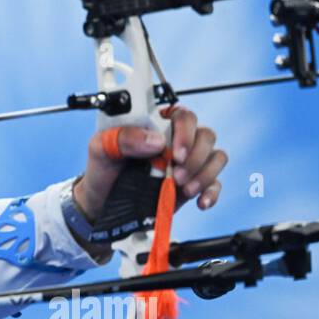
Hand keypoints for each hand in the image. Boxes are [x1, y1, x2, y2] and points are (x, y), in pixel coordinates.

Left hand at [73, 105, 227, 226]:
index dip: (185, 131)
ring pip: (216, 157)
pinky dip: (211, 192)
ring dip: (205, 173)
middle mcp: (177, 140)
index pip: (183, 115)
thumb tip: (155, 140)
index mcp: (157, 124)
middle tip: (176, 174)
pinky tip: (200, 202)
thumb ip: (124, 137)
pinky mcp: (193, 184)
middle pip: (206, 135)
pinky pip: (216, 183)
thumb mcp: (101, 148)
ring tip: (182, 188)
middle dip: (195, 156)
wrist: (102, 203)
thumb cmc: (104, 168)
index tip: (175, 151)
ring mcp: (188, 162)